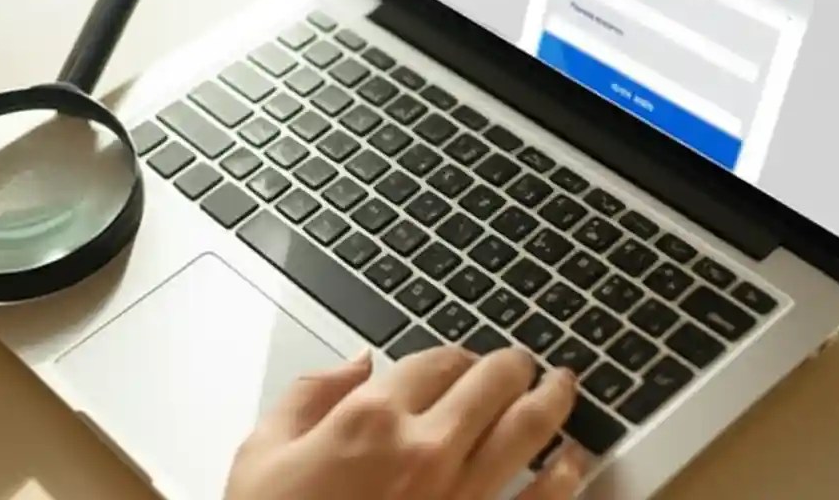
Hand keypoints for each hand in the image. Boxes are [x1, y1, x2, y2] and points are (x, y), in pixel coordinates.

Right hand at [226, 346, 586, 499]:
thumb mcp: (263, 453)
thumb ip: (310, 394)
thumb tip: (355, 363)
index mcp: (371, 419)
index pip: (434, 361)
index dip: (455, 353)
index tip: (461, 359)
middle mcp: (425, 450)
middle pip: (493, 382)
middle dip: (514, 364)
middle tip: (524, 362)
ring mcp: (462, 496)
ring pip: (530, 430)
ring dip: (553, 400)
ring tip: (564, 387)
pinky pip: (544, 499)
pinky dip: (567, 474)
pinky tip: (575, 460)